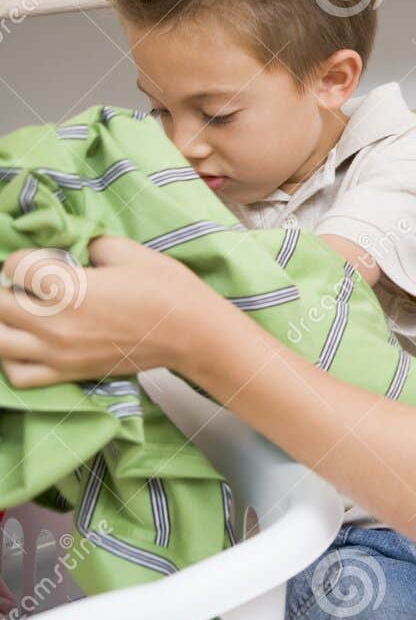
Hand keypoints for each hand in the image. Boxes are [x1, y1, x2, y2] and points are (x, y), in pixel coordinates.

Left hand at [0, 237, 237, 387]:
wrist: (192, 334)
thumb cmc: (167, 290)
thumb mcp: (130, 251)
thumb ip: (89, 245)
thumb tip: (71, 248)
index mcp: (69, 289)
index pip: (14, 266)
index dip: (24, 257)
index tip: (45, 258)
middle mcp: (55, 324)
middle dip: (8, 289)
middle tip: (31, 284)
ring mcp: (58, 353)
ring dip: (4, 323)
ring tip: (22, 313)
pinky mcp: (67, 373)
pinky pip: (16, 374)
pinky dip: (10, 359)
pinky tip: (26, 343)